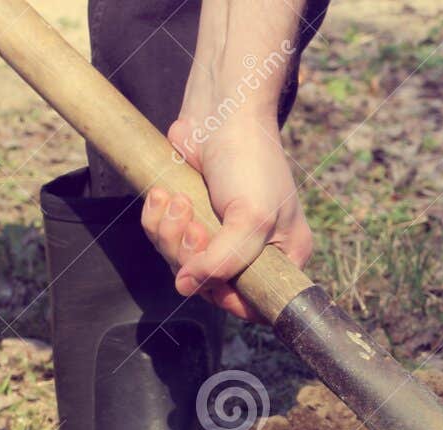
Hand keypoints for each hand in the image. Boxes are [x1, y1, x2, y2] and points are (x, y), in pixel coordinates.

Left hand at [141, 114, 310, 321]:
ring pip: (182, 262)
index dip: (228, 297)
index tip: (211, 275)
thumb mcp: (251, 217)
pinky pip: (165, 238)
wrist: (222, 111)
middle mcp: (254, 251)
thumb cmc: (251, 161)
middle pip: (210, 284)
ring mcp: (220, 235)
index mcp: (284, 256)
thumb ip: (224, 259)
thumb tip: (187, 286)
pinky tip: (164, 194)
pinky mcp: (191, 216)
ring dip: (170, 234)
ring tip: (176, 200)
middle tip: (193, 223)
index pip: (255, 304)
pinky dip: (158, 220)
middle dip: (191, 255)